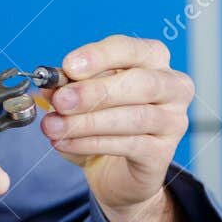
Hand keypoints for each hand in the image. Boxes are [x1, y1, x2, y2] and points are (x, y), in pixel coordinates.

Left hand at [38, 35, 195, 221]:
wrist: (118, 172)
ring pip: (135, 117)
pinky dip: (92, 143)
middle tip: (60, 100)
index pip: (133, 49)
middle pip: (141, 83)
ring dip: (88, 122)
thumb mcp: (82, 99)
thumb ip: (69, 87)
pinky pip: (129, 145)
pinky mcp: (163, 153)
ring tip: (53, 126)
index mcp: (154, 61)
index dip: (100, 56)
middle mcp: (173, 87)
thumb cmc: (104, 123)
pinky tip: (65, 142)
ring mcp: (173, 121)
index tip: (68, 66)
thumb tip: (49, 84)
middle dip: (95, 92)